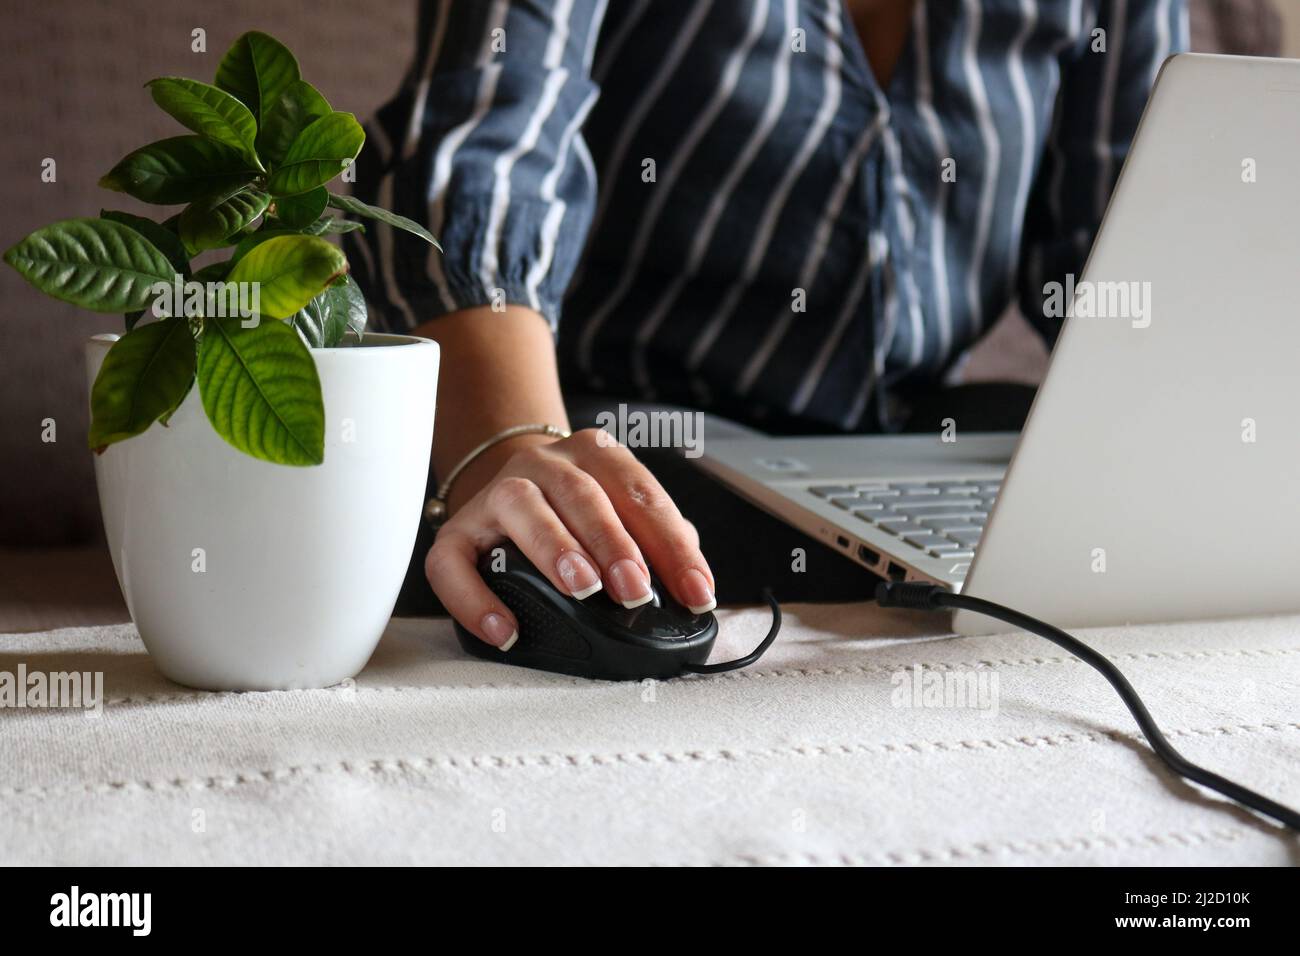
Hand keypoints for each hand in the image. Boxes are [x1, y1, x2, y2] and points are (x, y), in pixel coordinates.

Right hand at [424, 429, 716, 647]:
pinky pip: (454, 563)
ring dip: (556, 549)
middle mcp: (544, 463)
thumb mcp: (619, 511)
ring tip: (583, 589)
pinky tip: (505, 630)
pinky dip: (476, 600)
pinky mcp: (456, 531)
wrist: (506, 488)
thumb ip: (654, 540)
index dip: (673, 545)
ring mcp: (496, 491)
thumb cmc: (573, 511)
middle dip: (614, 545)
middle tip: (636, 590)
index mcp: (595, 455)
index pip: (641, 494)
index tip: (697, 592)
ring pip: (522, 507)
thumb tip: (691, 586)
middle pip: (583, 495)